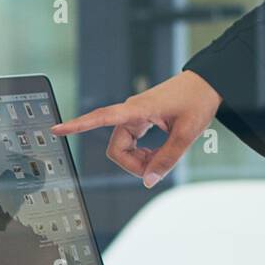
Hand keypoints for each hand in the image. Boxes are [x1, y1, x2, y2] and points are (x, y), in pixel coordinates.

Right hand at [51, 70, 222, 188]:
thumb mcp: (187, 134)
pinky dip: (144, 153)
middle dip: (134, 165)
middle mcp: (132, 111)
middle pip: (117, 149)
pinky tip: (159, 152)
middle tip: (159, 168)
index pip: (101, 117)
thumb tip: (149, 181)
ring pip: (124, 148)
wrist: (208, 83)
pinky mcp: (142, 118)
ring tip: (162, 157)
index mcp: (138, 109)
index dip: (78, 125)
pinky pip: (133, 142)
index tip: (56, 128)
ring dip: (140, 160)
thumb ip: (168, 160)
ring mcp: (136, 115)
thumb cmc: (198, 99)